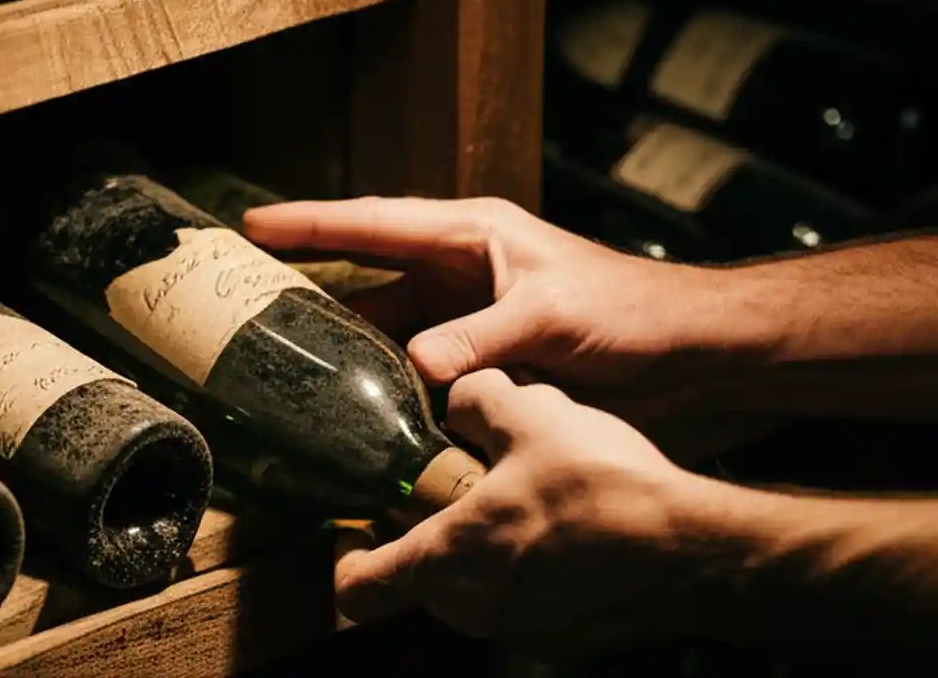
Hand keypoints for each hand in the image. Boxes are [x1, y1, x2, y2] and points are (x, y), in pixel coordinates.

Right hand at [244, 196, 762, 421]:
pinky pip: (415, 367)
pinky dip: (384, 383)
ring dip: (342, 343)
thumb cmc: (627, 309)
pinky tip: (352, 407)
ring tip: (279, 358)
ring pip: (384, 326)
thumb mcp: (549, 316)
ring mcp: (464, 315)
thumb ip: (480, 339)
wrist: (682, 349)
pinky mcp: (479, 356)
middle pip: (364, 273)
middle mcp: (456, 270)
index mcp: (468, 236)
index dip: (310, 224)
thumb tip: (416, 368)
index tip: (251, 223)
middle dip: (307, 279)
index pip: (372, 224)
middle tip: (244, 294)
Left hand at [333, 369, 708, 655]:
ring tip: (526, 490)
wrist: (693, 551)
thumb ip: (476, 401)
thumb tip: (459, 401)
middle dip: (433, 530)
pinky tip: (568, 519)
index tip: (361, 523)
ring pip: (478, 585)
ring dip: (486, 543)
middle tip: (462, 480)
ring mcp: (521, 630)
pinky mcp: (566, 637)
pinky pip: (527, 597)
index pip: (355, 588)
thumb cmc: (600, 487)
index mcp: (445, 561)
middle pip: (421, 579)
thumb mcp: (528, 414)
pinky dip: (530, 563)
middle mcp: (473, 609)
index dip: (346, 556)